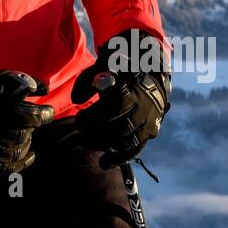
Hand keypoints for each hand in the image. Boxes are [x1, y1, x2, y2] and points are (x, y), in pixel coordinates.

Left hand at [70, 33, 170, 167]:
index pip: (110, 108)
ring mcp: (147, 120)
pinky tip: (104, 163)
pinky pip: (137, 148)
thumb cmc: (121, 68)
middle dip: (95, 133)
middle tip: (80, 133)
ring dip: (104, 144)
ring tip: (86, 143)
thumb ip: (88, 80)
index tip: (78, 121)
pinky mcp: (150, 131)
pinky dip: (120, 158)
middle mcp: (142, 106)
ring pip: (126, 139)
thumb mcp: (105, 65)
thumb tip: (76, 100)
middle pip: (117, 126)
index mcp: (131, 88)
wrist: (152, 73)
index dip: (92, 117)